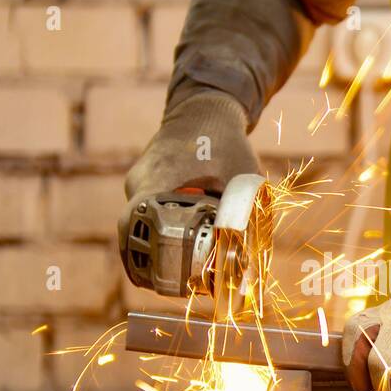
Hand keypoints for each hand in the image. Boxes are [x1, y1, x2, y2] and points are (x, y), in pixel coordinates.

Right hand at [118, 91, 258, 290]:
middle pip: (133, 235)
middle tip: (176, 284)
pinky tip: (179, 245)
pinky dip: (158, 231)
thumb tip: (257, 259)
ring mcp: (137, 182)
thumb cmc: (226, 139)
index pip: (136, 230)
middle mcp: (138, 183)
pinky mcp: (143, 182)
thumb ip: (248, 215)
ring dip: (154, 247)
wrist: (205, 105)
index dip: (150, 260)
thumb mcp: (244, 177)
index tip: (172, 279)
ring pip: (136, 226)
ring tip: (178, 270)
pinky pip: (144, 214)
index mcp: (156, 180)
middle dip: (152, 263)